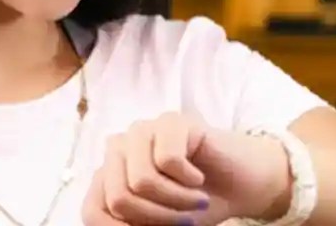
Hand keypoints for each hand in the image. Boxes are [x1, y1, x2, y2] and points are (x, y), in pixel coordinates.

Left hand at [81, 112, 291, 225]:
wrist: (242, 186)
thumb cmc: (197, 206)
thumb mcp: (158, 225)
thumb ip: (130, 224)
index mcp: (109, 174)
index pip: (92, 211)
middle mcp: (120, 148)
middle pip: (118, 197)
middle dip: (156, 218)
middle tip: (187, 219)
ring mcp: (145, 130)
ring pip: (141, 180)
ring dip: (175, 201)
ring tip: (196, 201)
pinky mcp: (172, 121)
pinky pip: (168, 159)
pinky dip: (188, 180)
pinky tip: (198, 177)